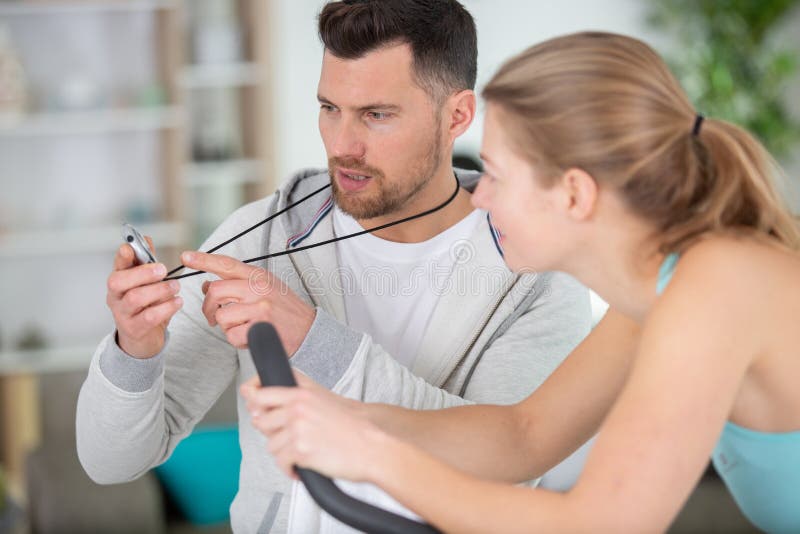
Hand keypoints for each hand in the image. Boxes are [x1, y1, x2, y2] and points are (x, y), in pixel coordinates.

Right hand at [107, 238, 182, 357]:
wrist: (142, 338)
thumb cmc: (145, 305)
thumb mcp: (145, 282)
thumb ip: (146, 262)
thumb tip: (146, 238)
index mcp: (119, 280)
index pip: (116, 265)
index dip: (122, 256)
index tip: (129, 247)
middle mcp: (115, 296)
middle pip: (118, 281)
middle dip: (142, 272)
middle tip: (163, 270)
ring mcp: (122, 313)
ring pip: (135, 298)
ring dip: (159, 290)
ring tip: (175, 287)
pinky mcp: (134, 329)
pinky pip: (149, 317)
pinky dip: (166, 307)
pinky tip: (177, 302)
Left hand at [181, 251, 314, 353]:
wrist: (309, 330)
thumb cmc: (285, 310)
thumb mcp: (266, 287)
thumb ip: (239, 284)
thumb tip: (207, 285)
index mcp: (259, 276)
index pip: (226, 264)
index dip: (204, 260)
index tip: (186, 257)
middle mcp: (258, 289)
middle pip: (215, 292)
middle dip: (208, 306)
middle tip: (213, 315)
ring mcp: (259, 308)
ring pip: (221, 316)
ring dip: (226, 326)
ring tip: (243, 326)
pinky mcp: (259, 328)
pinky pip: (230, 335)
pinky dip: (235, 339)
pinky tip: (249, 336)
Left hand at [241, 372, 387, 481]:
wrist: (371, 444)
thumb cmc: (352, 424)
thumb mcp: (323, 396)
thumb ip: (297, 393)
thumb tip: (265, 399)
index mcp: (300, 393)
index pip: (260, 391)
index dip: (251, 399)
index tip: (253, 406)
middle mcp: (296, 408)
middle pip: (261, 420)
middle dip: (272, 432)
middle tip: (287, 438)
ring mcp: (297, 428)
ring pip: (270, 444)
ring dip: (283, 453)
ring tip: (299, 454)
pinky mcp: (300, 449)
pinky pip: (281, 462)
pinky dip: (289, 469)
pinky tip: (300, 468)